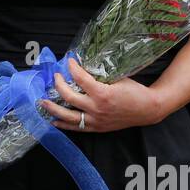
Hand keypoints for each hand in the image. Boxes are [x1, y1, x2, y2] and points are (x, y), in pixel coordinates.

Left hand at [38, 58, 162, 133]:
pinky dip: (64, 125)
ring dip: (53, 109)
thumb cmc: (134, 91)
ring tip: (42, 102)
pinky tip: (54, 120)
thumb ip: (100, 75)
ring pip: (69, 116)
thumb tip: (83, 67)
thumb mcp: (118, 78)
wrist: (147, 109)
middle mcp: (97, 108)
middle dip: (58, 85)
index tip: (68, 61)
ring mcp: (96, 120)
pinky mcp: (97, 128)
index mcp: (103, 93)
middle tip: (55, 77)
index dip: (72, 68)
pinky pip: (77, 128)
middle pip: (69, 97)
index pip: (80, 78)